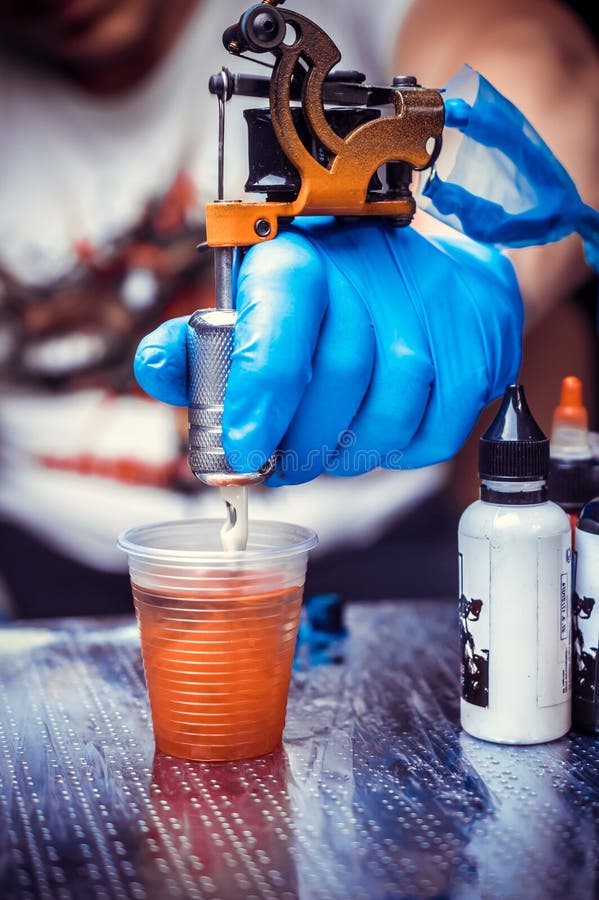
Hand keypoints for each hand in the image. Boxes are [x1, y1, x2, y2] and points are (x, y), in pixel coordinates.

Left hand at [134, 218, 521, 484]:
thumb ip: (199, 346)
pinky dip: (402, 453)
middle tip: (281, 467)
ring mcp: (431, 309)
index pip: (279, 325)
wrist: (427, 264)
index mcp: (298, 261)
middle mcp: (368, 276)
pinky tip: (379, 441)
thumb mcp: (252, 307)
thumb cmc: (327, 295)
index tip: (244, 450)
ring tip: (327, 456)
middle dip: (303, 443)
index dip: (259, 395)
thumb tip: (157, 367)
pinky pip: (435, 429)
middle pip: (339, 379)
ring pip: (390, 410)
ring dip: (351, 454)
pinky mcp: (474, 345)